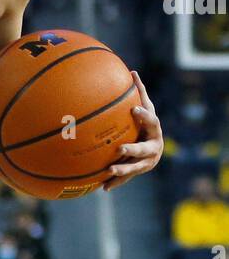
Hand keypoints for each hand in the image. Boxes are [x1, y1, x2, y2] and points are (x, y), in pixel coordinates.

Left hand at [102, 70, 163, 191]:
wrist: (155, 148)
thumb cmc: (146, 123)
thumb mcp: (145, 108)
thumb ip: (139, 93)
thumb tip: (132, 71)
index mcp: (154, 130)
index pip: (152, 121)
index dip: (144, 115)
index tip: (133, 109)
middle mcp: (154, 147)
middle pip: (145, 149)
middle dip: (134, 149)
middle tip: (120, 148)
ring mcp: (147, 162)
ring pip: (136, 167)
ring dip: (123, 169)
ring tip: (110, 170)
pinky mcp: (138, 171)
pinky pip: (126, 178)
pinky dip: (115, 183)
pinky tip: (103, 188)